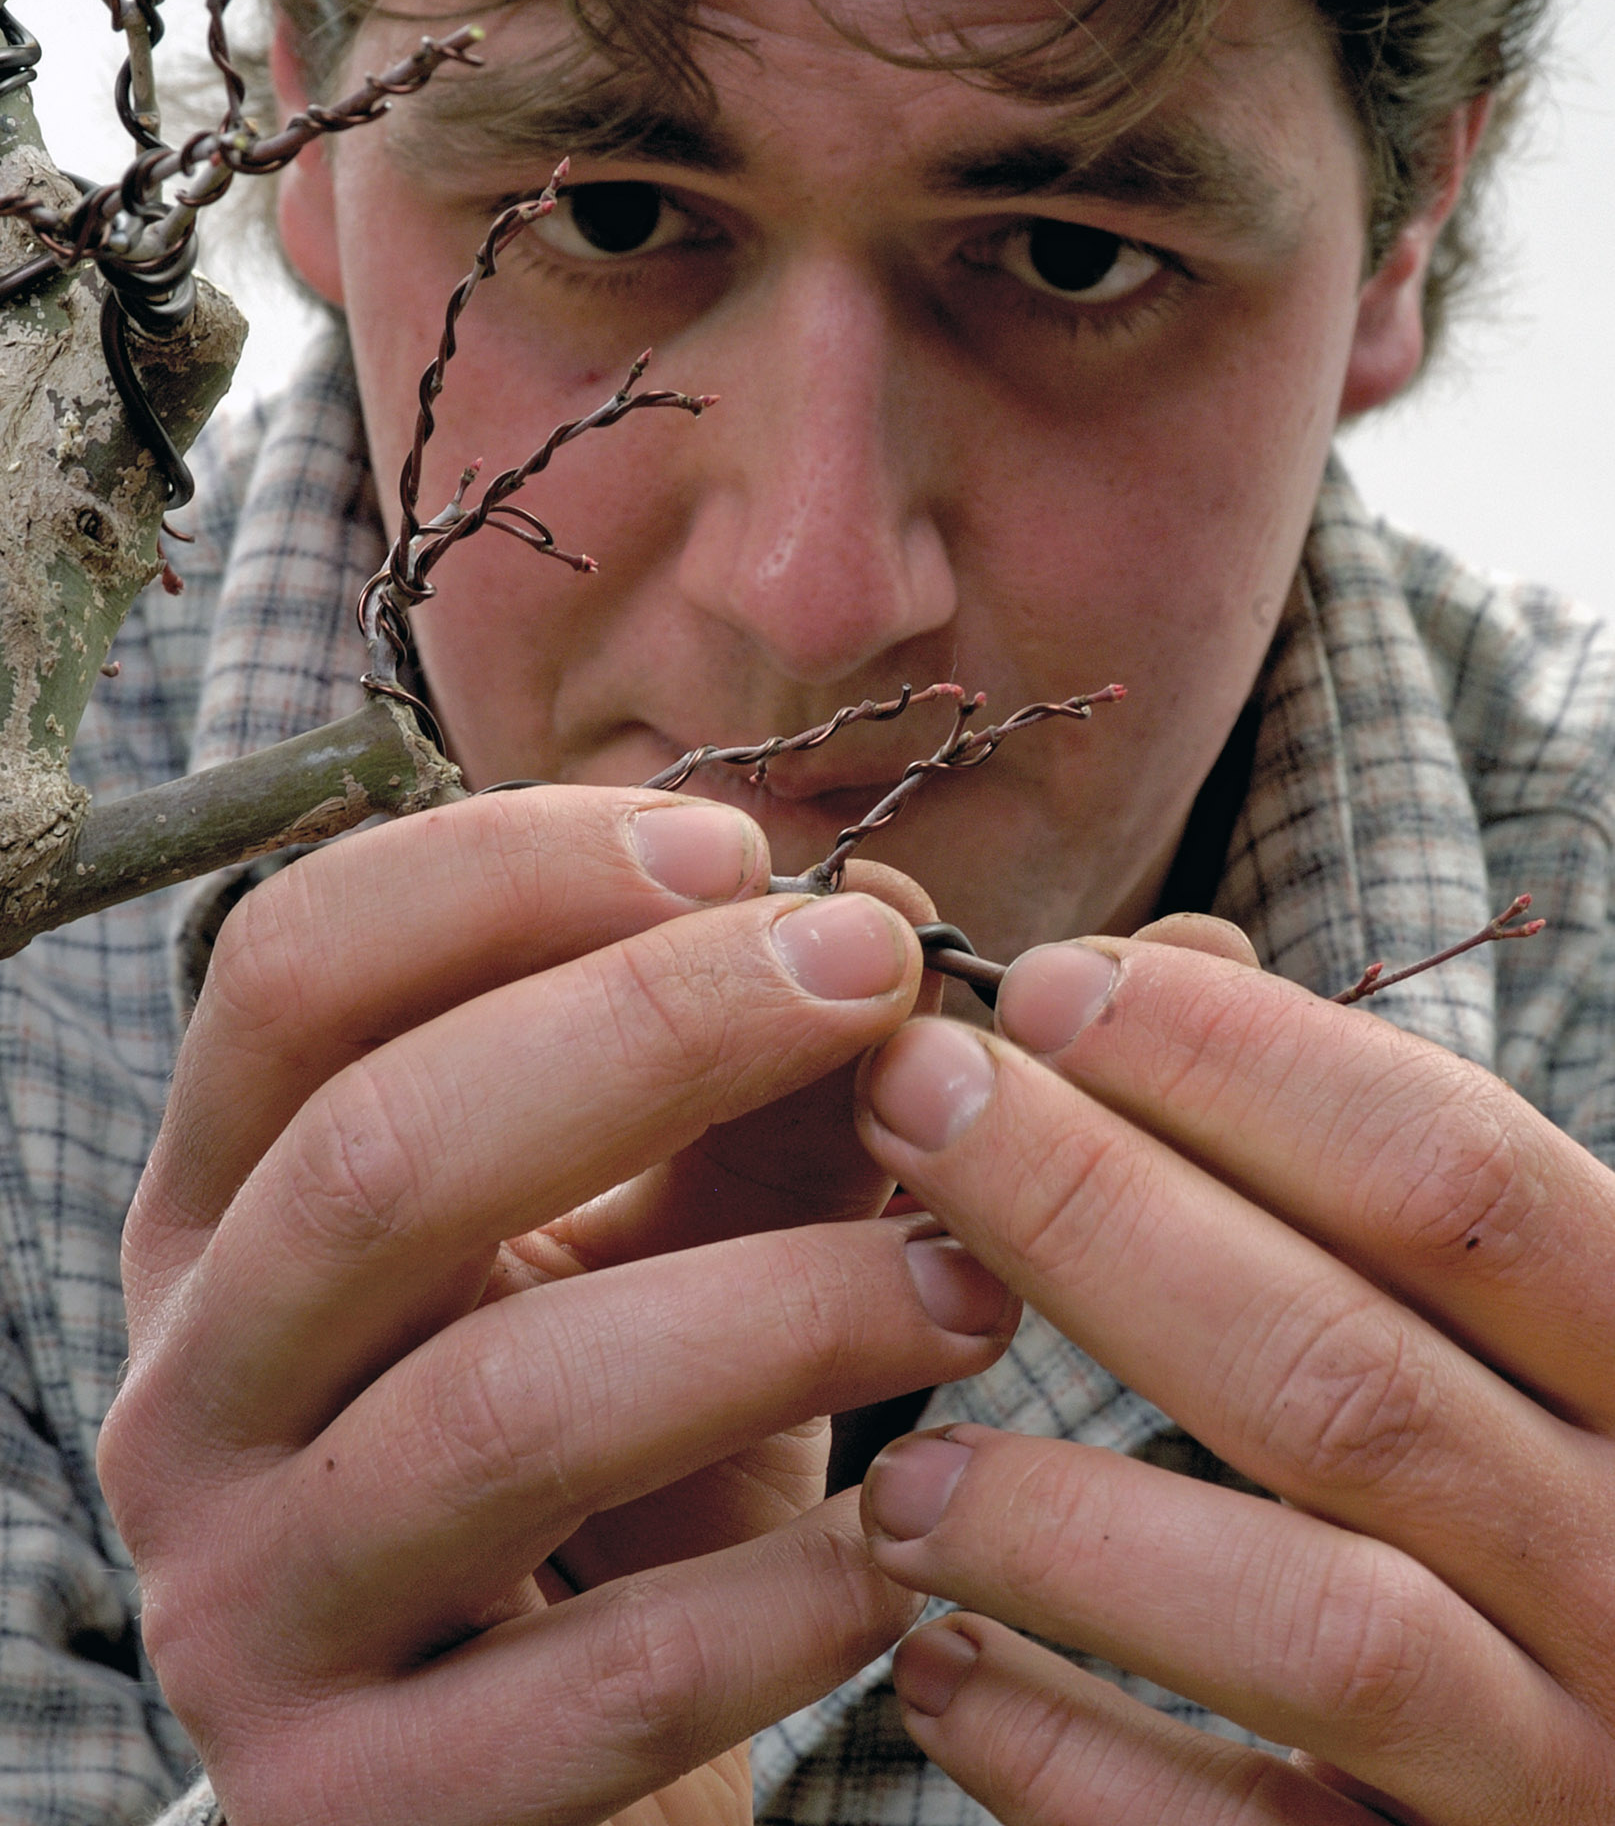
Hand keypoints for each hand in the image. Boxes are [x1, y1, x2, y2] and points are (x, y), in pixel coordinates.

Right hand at [98, 787, 1018, 1825]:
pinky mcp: (362, 1807)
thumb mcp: (660, 1247)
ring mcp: (254, 1609)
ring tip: (974, 1279)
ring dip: (780, 1310)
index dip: (509, 870)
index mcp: (234, 1209)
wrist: (549, 1774)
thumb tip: (883, 921)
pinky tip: (926, 1528)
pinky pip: (600, 1677)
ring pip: (500, 1409)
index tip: (739, 849)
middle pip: (382, 1151)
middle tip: (881, 983)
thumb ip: (751, 1098)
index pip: (298, 965)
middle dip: (655, 1031)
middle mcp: (198, 1389)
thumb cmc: (621, 1450)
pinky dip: (793, 1590)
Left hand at [853, 914, 1614, 1822]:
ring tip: (896, 1472)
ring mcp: (1556, 1770)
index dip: (1242, 1063)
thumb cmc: (1543, 1502)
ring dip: (1071, 1527)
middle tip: (909, 1097)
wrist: (1608, 1780)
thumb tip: (1148, 967)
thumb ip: (1369, 1191)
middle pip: (1345, 1372)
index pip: (1458, 1183)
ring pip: (1315, 1626)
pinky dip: (1075, 1764)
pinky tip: (935, 1674)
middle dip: (1096, 1211)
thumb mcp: (1515, 1333)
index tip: (1044, 986)